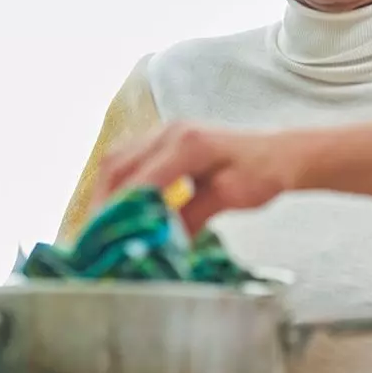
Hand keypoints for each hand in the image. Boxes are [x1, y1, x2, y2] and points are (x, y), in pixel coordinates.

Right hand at [95, 123, 296, 232]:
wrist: (278, 153)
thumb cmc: (262, 172)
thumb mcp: (230, 197)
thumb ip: (193, 216)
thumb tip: (161, 240)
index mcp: (189, 144)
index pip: (141, 178)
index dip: (120, 208)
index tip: (106, 235)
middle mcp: (171, 132)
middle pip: (117, 163)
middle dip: (101, 202)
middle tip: (93, 236)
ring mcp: (164, 133)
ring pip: (118, 158)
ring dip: (104, 192)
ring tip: (99, 225)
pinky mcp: (163, 141)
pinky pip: (128, 158)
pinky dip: (116, 183)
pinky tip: (115, 207)